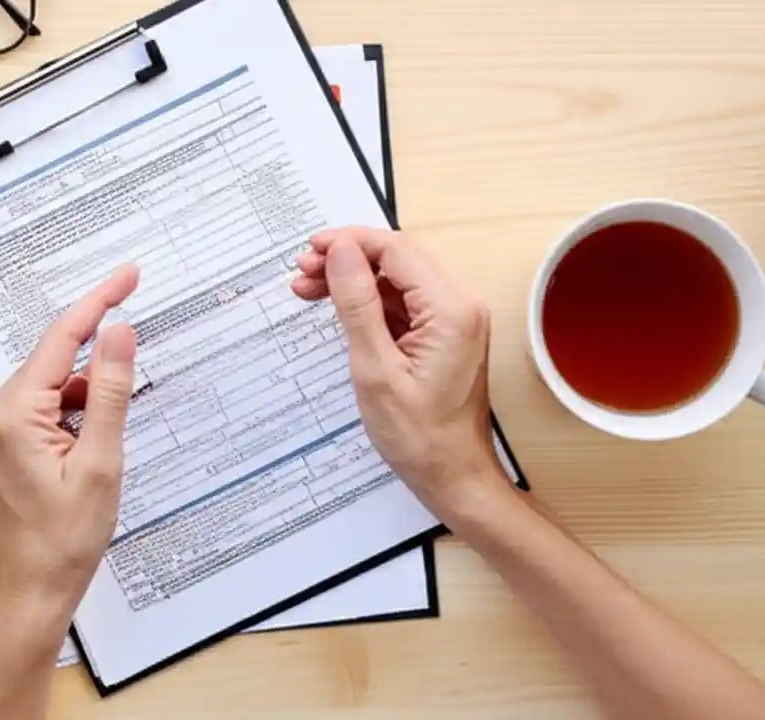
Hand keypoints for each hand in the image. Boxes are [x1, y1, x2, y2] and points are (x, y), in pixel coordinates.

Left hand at [0, 265, 139, 627]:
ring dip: (89, 397)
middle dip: (99, 359)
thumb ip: (111, 391)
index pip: (62, 338)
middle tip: (134, 367)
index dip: (100, 302)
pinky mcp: (3, 445)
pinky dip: (75, 415)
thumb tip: (119, 333)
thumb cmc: (65, 538)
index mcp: (13, 413)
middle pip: (56, 360)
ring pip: (54, 387)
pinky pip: (45, 409)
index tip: (129, 275)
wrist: (33, 589)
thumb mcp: (101, 461)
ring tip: (105, 449)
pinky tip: (93, 446)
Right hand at [290, 228, 507, 517]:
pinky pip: (404, 301)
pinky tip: (337, 305)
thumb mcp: (375, 369)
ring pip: (398, 278)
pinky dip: (369, 300)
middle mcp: (461, 305)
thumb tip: (340, 253)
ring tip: (309, 287)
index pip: (397, 251)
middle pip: (398, 258)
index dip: (350, 243)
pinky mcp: (445, 332)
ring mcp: (455, 318)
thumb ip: (357, 304)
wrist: (454, 476)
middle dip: (348, 258)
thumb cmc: (420, 437)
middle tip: (303, 270)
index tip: (311, 249)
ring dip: (355, 278)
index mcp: (451, 310)